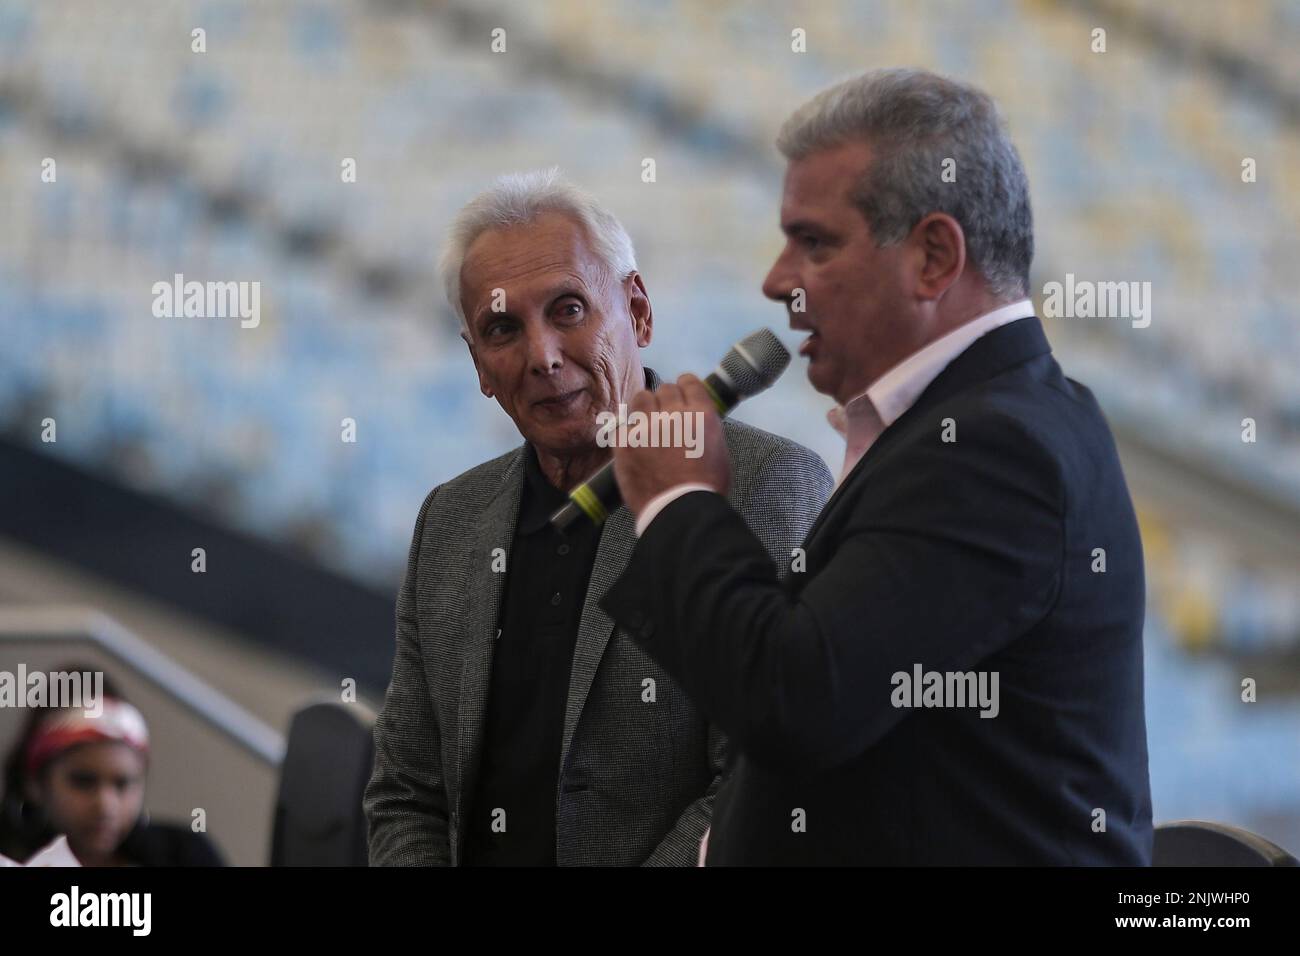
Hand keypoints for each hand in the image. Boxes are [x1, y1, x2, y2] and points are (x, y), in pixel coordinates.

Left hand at [610, 373, 729, 515]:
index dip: (684, 387)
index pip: (689, 382)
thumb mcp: (719, 450)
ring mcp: (646, 426)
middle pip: (664, 389)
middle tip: (665, 417)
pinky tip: (634, 444)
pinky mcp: (625, 441)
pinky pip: (623, 424)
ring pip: (641, 398)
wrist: (680, 511)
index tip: (681, 394)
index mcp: (702, 415)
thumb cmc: (704, 488)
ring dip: (644, 408)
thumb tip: (694, 419)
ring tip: (646, 425)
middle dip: (665, 401)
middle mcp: (674, 414)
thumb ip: (705, 427)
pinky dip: (628, 432)